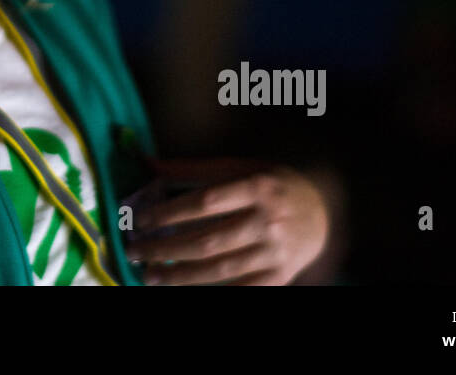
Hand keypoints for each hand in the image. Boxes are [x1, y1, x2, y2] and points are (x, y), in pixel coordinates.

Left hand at [127, 160, 328, 284]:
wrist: (321, 214)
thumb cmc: (270, 186)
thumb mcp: (239, 167)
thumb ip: (194, 170)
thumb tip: (148, 164)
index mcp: (257, 187)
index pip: (206, 202)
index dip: (170, 212)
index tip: (141, 219)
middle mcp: (269, 221)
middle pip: (208, 241)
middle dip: (165, 248)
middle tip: (134, 250)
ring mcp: (275, 253)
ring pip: (219, 270)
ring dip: (179, 275)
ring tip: (148, 275)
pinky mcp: (279, 278)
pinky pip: (239, 290)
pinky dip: (210, 292)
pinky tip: (181, 289)